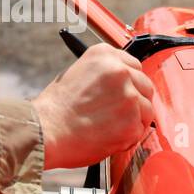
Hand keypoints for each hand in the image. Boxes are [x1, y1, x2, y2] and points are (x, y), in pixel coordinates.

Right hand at [32, 44, 154, 168]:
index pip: (133, 65)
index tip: (126, 92)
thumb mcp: (76, 74)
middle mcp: (120, 71)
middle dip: (136, 100)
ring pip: (147, 109)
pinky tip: (108, 137)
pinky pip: (140, 130)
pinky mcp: (132, 122)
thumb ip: (102, 75)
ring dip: (134, 120)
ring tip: (110, 127)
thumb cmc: (55, 109)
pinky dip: (128, 137)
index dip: (130, 82)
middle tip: (120, 113)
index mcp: (105, 55)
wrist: (46, 131)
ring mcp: (128, 96)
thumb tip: (118, 84)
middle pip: (145, 85)